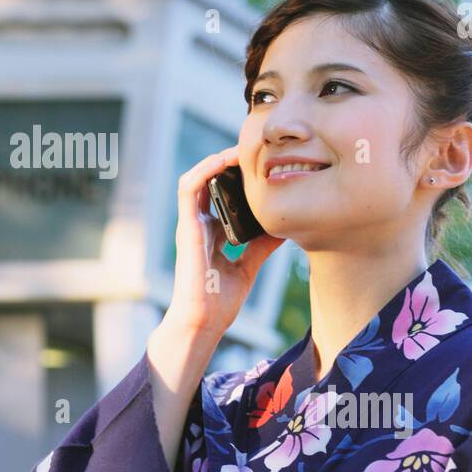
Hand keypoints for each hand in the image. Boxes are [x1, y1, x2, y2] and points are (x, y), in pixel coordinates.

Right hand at [162, 145, 285, 339]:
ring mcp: (191, 225)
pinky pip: (188, 189)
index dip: (236, 179)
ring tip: (237, 150)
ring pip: (195, 179)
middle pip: (208, 183)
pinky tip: (222, 162)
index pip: (220, 196)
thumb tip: (285, 229)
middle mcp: (199, 225)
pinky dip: (203, 171)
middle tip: (253, 151)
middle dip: (227, 163)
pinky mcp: (187, 227)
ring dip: (214, 161)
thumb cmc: (219, 301)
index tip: (259, 167)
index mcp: (211, 233)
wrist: (204, 322)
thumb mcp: (249, 267)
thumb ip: (261, 246)